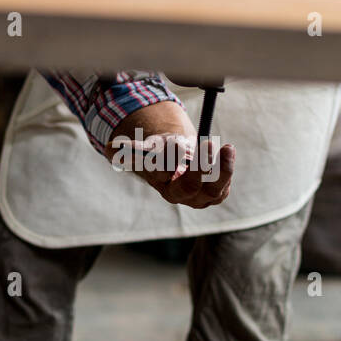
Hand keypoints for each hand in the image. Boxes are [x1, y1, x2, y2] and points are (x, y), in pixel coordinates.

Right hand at [113, 132, 235, 208]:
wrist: (180, 162)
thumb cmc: (161, 154)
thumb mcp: (146, 150)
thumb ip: (130, 149)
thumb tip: (112, 148)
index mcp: (162, 184)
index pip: (163, 173)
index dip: (170, 159)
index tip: (178, 143)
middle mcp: (182, 195)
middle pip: (190, 187)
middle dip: (199, 167)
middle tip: (206, 145)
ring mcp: (201, 197)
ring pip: (214, 190)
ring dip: (223, 169)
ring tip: (227, 148)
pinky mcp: (217, 193)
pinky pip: (225, 185)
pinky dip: (227, 169)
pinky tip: (227, 152)